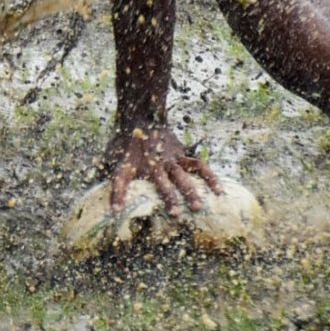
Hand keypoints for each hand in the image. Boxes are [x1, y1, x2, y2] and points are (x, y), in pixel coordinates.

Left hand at [103, 122, 218, 219]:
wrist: (141, 116)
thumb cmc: (125, 142)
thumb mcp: (112, 156)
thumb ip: (112, 176)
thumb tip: (110, 202)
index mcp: (133, 165)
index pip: (121, 179)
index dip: (117, 194)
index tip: (116, 210)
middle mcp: (153, 164)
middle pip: (162, 183)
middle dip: (169, 198)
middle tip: (176, 214)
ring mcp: (170, 160)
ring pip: (183, 177)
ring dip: (190, 192)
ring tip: (198, 207)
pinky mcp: (181, 155)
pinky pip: (198, 166)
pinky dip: (210, 178)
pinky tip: (219, 191)